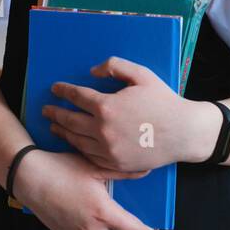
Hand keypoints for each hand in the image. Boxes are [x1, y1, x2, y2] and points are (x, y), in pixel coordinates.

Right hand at [11, 150, 157, 229]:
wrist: (29, 178)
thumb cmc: (60, 169)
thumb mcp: (95, 167)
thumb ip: (123, 172)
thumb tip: (145, 172)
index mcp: (102, 212)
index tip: (153, 228)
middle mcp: (91, 229)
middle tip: (139, 226)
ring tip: (120, 225)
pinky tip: (101, 224)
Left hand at [45, 56, 215, 170]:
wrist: (183, 132)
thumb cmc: (163, 101)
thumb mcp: (141, 75)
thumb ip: (115, 66)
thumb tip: (92, 71)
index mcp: (107, 106)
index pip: (77, 97)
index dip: (63, 91)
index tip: (55, 89)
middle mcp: (103, 130)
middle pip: (70, 121)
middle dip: (55, 113)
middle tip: (46, 110)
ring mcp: (108, 150)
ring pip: (77, 141)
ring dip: (63, 132)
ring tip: (54, 127)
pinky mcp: (115, 164)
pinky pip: (90, 156)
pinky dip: (79, 148)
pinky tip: (75, 142)